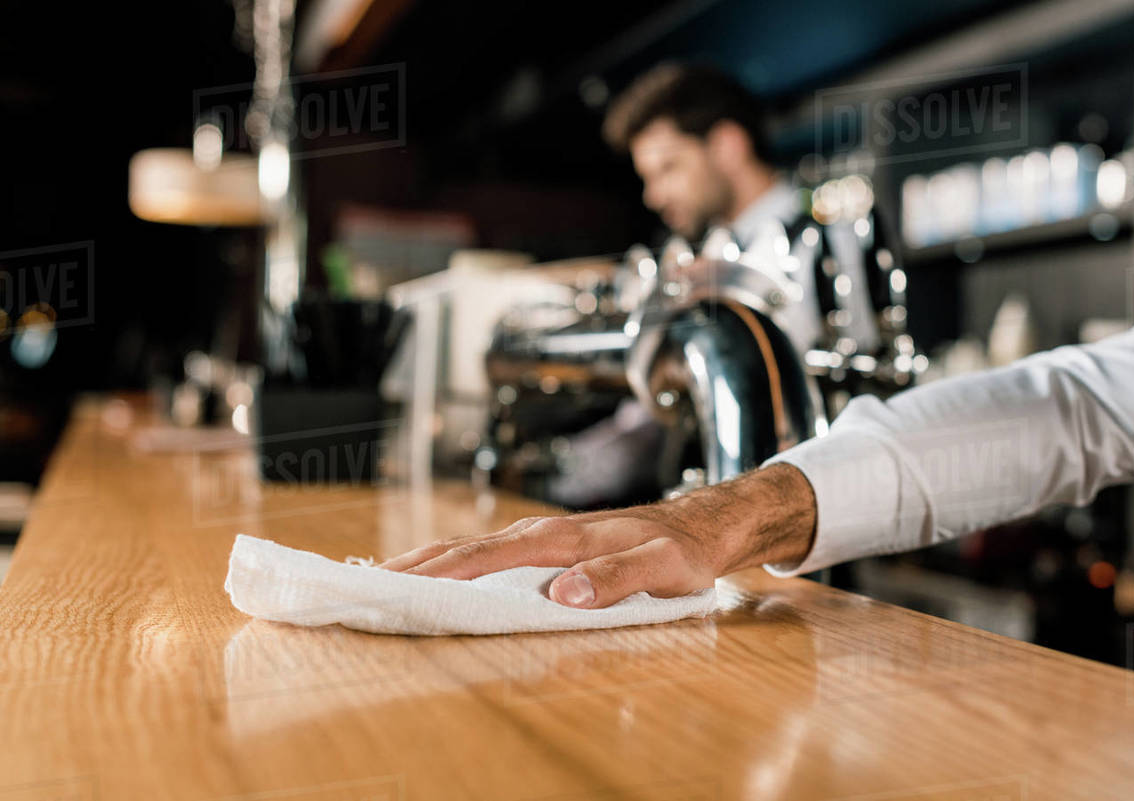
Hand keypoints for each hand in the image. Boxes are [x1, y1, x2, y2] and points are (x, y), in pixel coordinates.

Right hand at [379, 463, 816, 607]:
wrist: (701, 523)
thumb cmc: (682, 549)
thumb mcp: (662, 568)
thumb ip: (615, 580)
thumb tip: (563, 595)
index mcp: (561, 539)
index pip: (487, 557)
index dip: (440, 573)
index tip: (396, 588)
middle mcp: (543, 532)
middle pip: (463, 549)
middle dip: (413, 568)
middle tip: (363, 588)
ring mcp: (542, 536)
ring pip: (470, 547)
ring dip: (425, 562)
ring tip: (381, 580)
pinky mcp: (546, 544)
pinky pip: (487, 552)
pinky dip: (452, 560)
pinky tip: (436, 572)